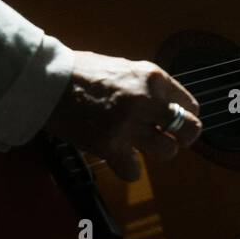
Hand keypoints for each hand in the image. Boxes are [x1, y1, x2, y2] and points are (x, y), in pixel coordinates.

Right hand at [42, 50, 201, 181]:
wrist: (49, 81)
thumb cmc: (83, 72)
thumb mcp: (125, 68)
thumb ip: (148, 87)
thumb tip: (166, 106)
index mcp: (152, 77)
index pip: (189, 104)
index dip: (185, 115)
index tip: (175, 121)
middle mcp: (146, 100)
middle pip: (190, 129)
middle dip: (184, 137)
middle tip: (171, 139)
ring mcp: (128, 124)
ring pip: (167, 151)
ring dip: (157, 151)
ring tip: (142, 146)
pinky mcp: (109, 146)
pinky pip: (134, 171)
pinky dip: (129, 168)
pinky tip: (120, 158)